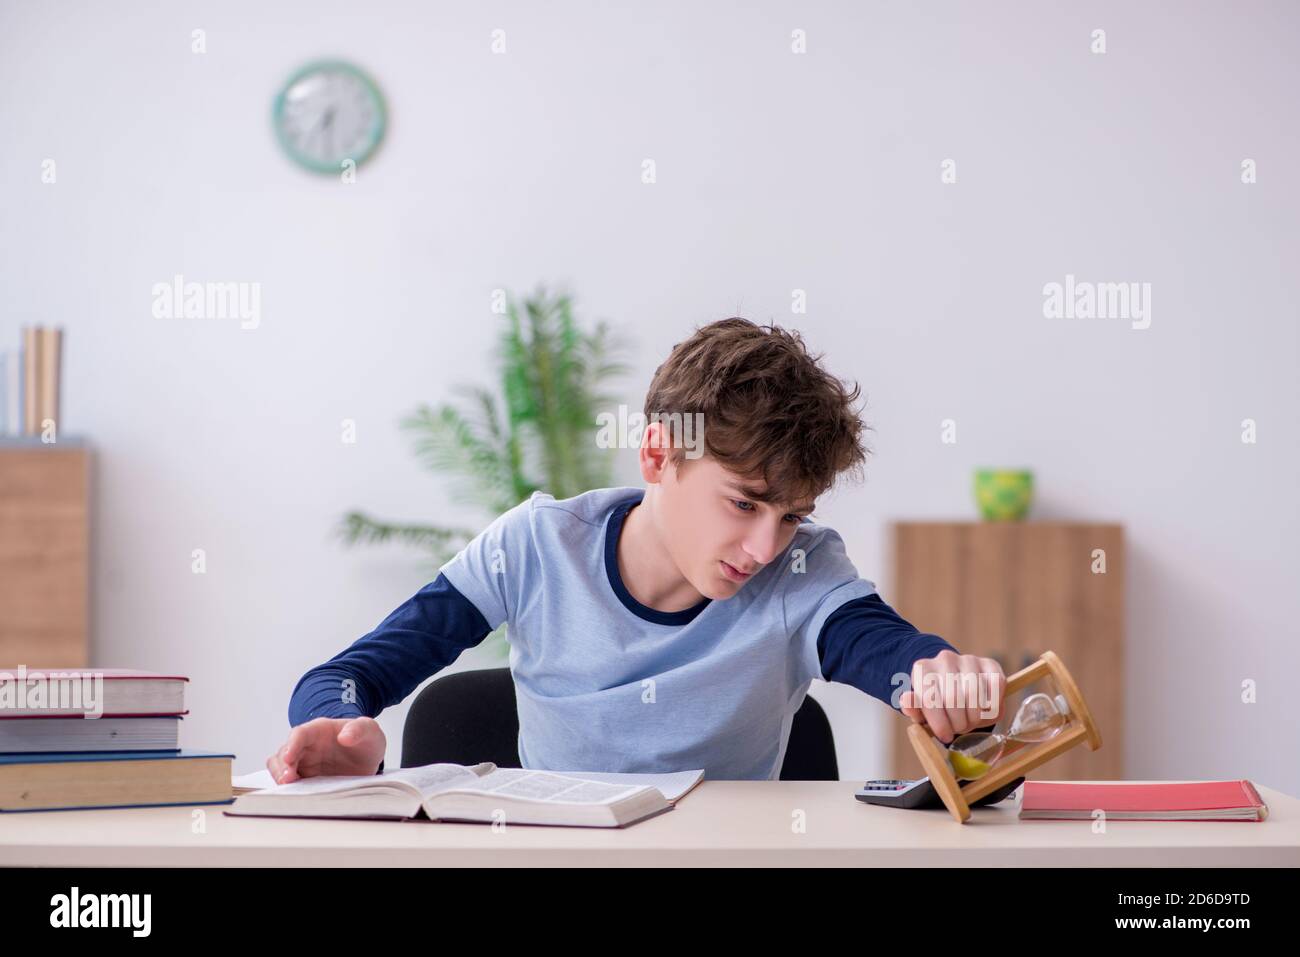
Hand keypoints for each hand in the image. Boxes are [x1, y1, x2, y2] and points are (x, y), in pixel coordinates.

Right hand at [266, 716, 386, 783]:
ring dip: (281, 777)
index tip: (288, 758)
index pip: (299, 734)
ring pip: (281, 768)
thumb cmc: (364, 739)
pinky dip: (289, 789)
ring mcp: (304, 763)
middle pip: (283, 753)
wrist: (368, 757)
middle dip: (281, 766)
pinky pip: (292, 784)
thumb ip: (358, 729)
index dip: (292, 745)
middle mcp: (307, 746)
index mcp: (319, 730)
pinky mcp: (306, 779)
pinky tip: (296, 796)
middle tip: (287, 780)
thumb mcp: (369, 729)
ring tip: (289, 789)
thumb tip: (344, 737)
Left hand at [898, 650, 1005, 744]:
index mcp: (922, 669)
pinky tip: (985, 711)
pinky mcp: (990, 664)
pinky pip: (997, 686)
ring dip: (976, 718)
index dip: (940, 724)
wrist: (952, 682)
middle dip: (958, 723)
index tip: (945, 737)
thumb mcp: (920, 709)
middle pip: (955, 700)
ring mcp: (968, 659)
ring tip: (970, 722)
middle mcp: (945, 659)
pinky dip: (994, 706)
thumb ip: (912, 707)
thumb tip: (906, 699)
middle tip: (958, 729)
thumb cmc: (935, 702)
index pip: (931, 699)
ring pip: (977, 696)